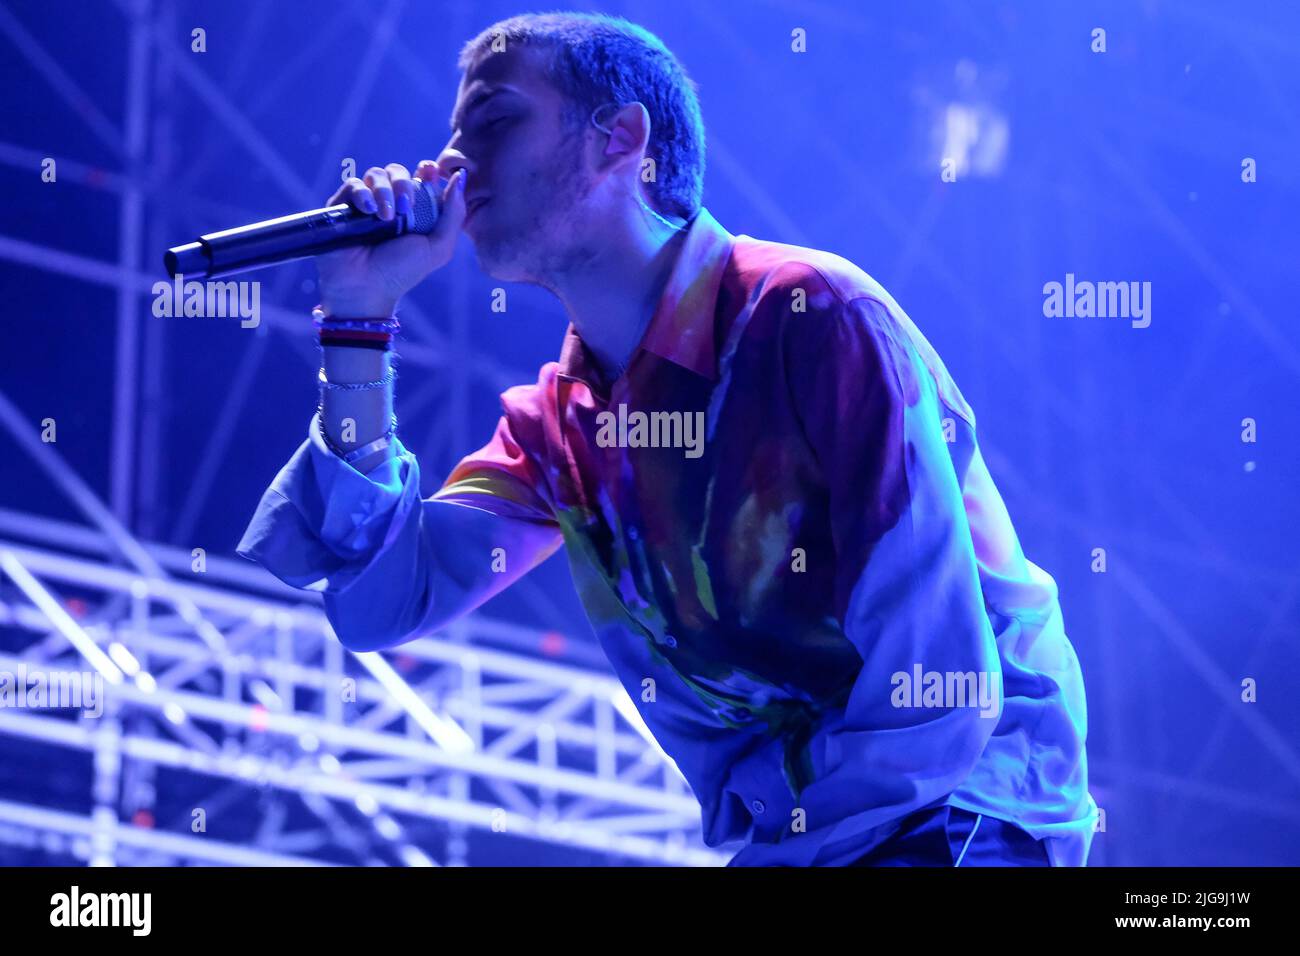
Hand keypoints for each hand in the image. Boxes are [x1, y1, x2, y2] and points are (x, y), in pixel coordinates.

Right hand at [316, 161, 466, 316]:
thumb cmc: (402, 272)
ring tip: (386, 217)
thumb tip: (461, 176)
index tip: (428, 170)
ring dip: (385, 191)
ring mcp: (366, 204)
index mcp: (415, 211)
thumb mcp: (438, 247)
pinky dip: (363, 193)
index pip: (420, 177)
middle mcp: (390, 204)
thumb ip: (454, 213)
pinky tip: (369, 211)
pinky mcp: (343, 206)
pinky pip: (354, 184)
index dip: (425, 170)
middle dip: (404, 184)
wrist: (365, 288)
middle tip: (406, 209)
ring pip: (376, 175)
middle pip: (397, 171)